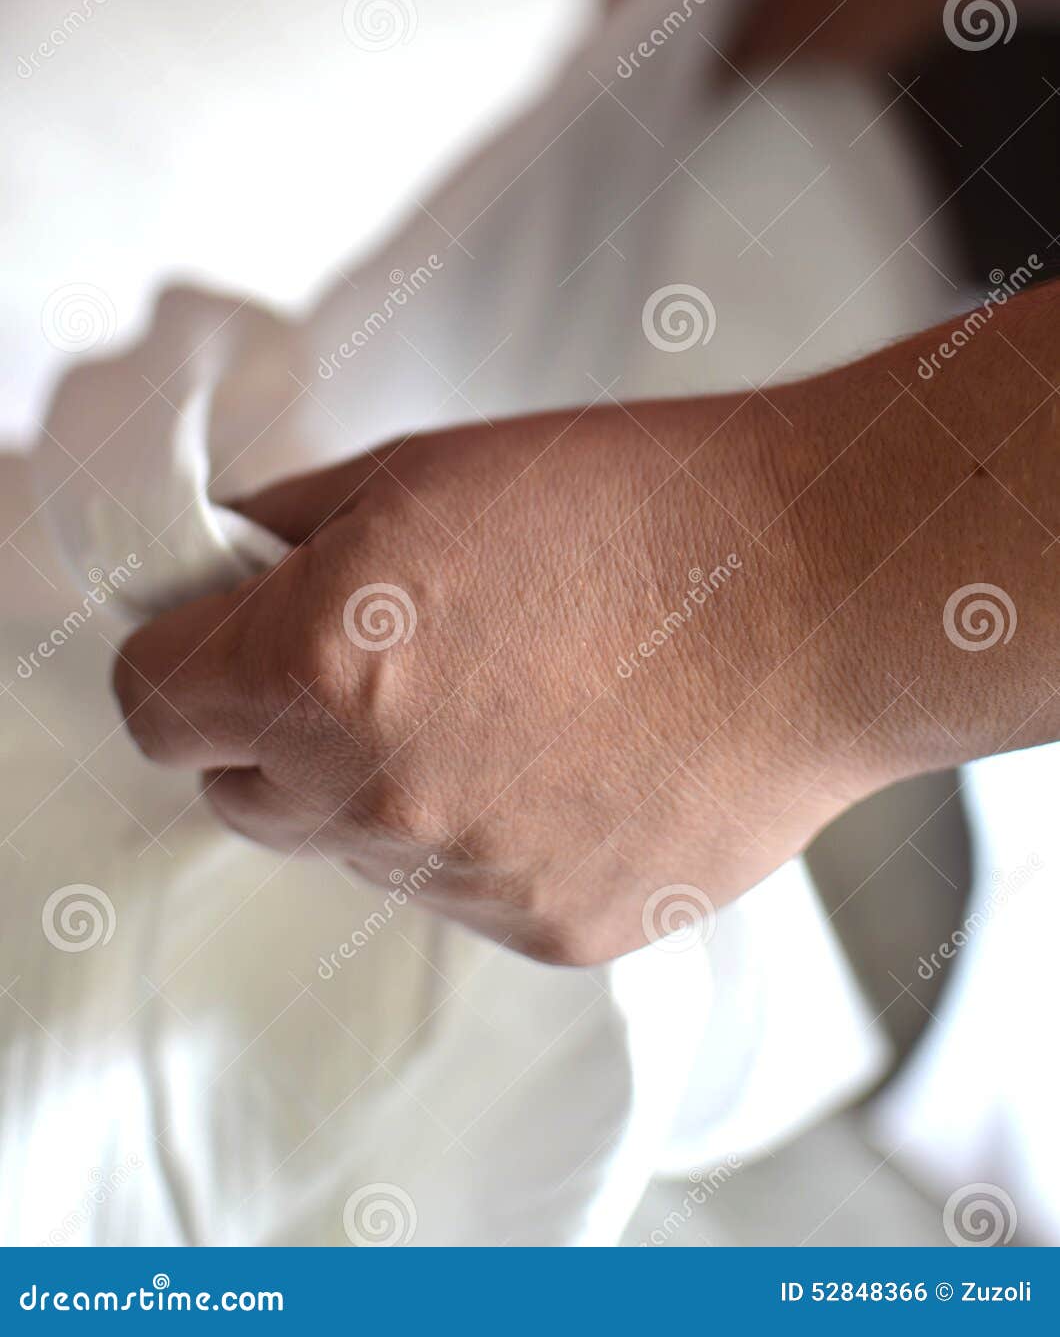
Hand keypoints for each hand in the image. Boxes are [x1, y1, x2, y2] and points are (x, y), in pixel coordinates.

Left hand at [113, 394, 873, 964]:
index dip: (183, 663)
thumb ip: (290, 531)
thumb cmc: (636, 504)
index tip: (220, 641)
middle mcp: (374, 794)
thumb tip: (228, 569)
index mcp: (315, 667)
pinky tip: (575, 756)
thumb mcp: (425, 469)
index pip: (154, 706)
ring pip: (355, 846)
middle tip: (376, 657)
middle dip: (274, 727)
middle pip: (240, 791)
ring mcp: (466, 879)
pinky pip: (463, 892)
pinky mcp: (554, 932)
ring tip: (509, 696)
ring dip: (387, 782)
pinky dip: (489, 834)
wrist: (819, 586)